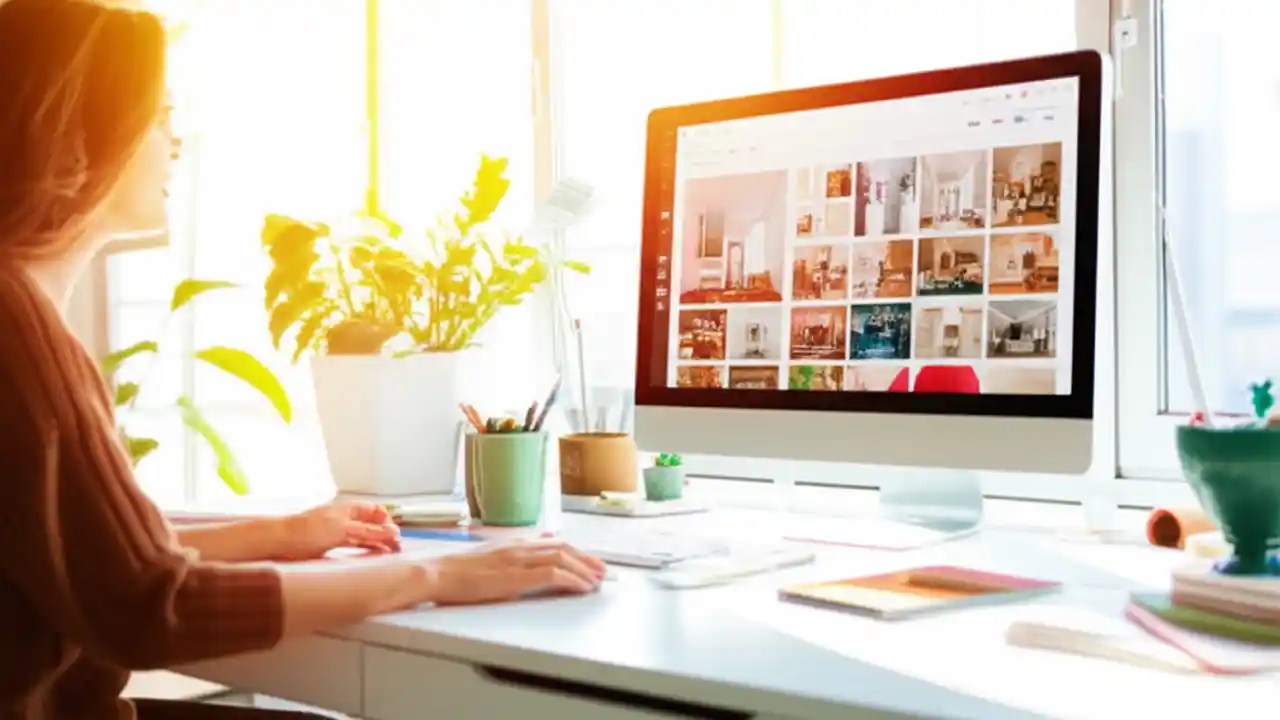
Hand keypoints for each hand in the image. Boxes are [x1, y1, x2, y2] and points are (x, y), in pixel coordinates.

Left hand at [276, 500, 401, 560]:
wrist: (280, 542)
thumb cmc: (310, 531)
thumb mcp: (343, 529)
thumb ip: (369, 531)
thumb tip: (393, 531)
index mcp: (348, 508)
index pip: (374, 510)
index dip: (387, 520)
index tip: (395, 534)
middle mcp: (344, 518)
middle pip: (370, 523)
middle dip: (385, 533)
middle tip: (397, 548)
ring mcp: (337, 532)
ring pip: (363, 536)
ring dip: (377, 543)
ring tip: (389, 554)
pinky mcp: (330, 545)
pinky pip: (353, 545)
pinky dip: (365, 550)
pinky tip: (370, 557)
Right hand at [425, 538, 606, 604]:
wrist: (435, 573)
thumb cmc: (455, 571)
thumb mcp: (488, 557)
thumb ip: (512, 553)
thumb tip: (534, 544)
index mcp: (513, 543)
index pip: (552, 543)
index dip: (575, 551)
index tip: (589, 561)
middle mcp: (519, 547)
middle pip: (562, 548)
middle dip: (586, 558)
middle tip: (602, 570)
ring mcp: (517, 560)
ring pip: (562, 558)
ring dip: (584, 568)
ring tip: (597, 580)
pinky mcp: (514, 576)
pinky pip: (552, 575)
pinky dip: (571, 579)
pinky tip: (581, 587)